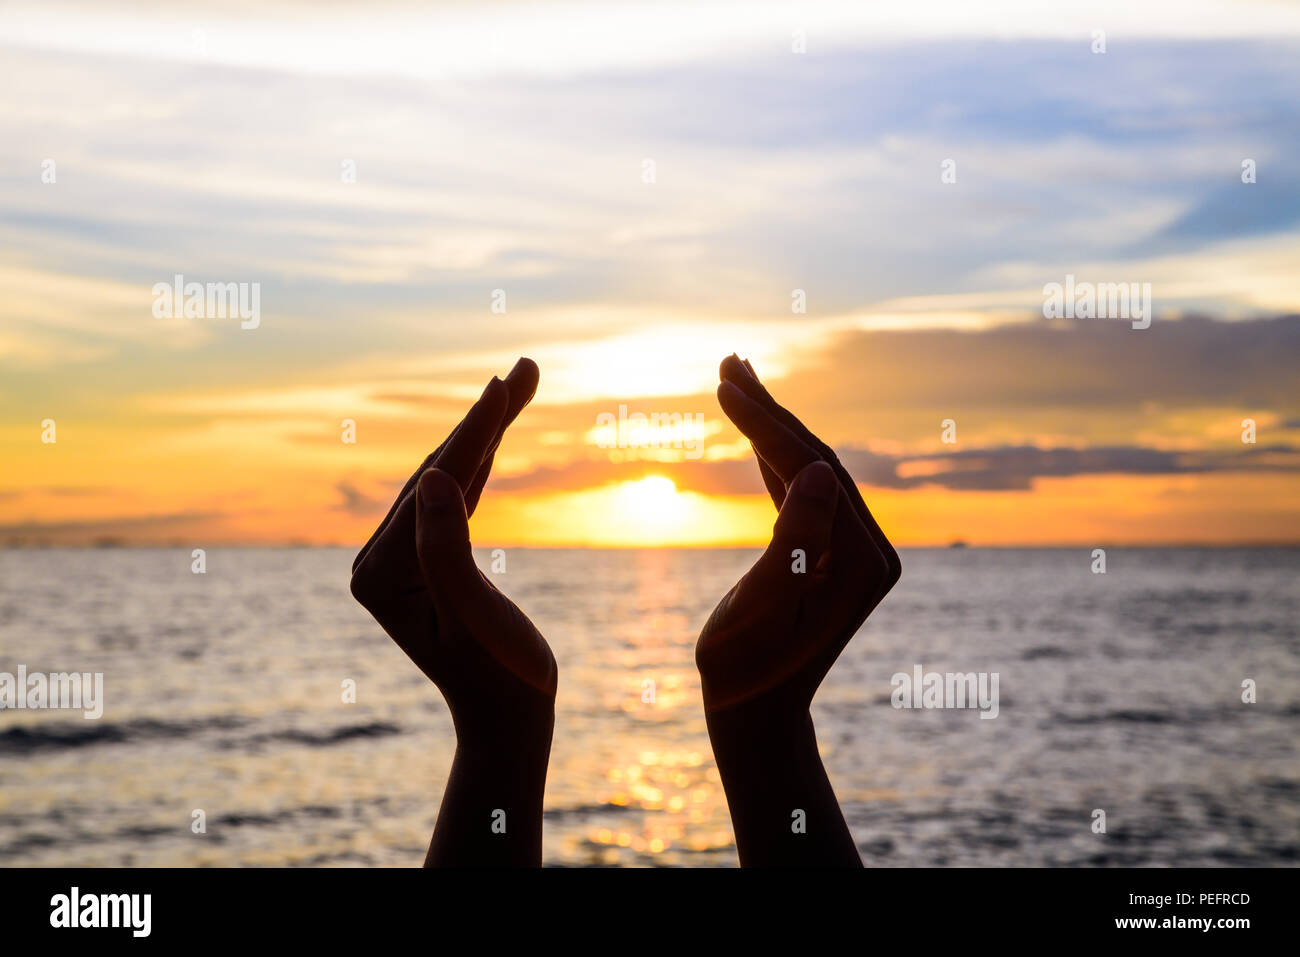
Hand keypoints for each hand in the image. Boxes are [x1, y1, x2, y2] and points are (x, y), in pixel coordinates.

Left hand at [350, 357, 555, 865]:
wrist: (510, 718)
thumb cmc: (500, 676)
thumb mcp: (474, 615)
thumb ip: (447, 546)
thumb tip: (433, 476)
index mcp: (380, 571)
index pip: (434, 486)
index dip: (476, 432)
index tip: (507, 383)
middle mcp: (380, 559)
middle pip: (439, 473)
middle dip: (485, 420)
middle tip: (525, 368)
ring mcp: (402, 559)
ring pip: (449, 480)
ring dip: (486, 433)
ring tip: (520, 382)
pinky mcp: (427, 561)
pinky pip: (457, 500)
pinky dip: (481, 463)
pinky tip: (496, 435)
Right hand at [696, 355, 899, 716]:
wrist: (756, 713)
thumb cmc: (748, 670)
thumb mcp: (764, 608)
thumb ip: (794, 540)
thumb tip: (817, 468)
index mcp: (864, 560)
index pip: (813, 471)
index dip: (766, 426)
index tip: (724, 386)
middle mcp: (872, 548)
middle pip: (817, 459)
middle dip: (770, 410)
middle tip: (728, 362)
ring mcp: (855, 549)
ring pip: (810, 469)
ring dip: (771, 425)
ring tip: (734, 377)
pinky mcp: (833, 552)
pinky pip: (803, 493)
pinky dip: (774, 458)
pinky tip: (752, 428)